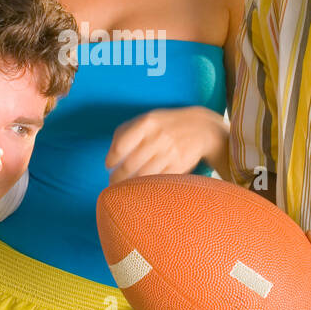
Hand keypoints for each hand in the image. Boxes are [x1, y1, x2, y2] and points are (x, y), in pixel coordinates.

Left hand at [105, 106, 226, 183]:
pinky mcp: (179, 165)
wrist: (201, 128)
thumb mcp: (146, 119)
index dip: (111, 159)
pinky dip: (147, 187)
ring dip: (130, 186)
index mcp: (146, 123)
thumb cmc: (165, 125)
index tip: (108, 166)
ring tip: (123, 190)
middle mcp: (158, 137)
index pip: (121, 146)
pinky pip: (158, 181)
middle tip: (112, 184)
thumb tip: (110, 158)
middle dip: (117, 178)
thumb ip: (124, 133)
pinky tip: (141, 189)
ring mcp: (170, 152)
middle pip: (130, 165)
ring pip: (143, 176)